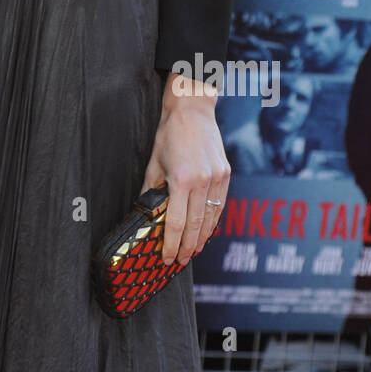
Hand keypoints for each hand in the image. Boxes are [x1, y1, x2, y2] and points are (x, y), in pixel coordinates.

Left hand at [140, 72, 228, 264]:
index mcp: (181, 180)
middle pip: (195, 226)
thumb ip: (150, 190)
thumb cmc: (169, 134)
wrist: (193, 110)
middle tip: (180, 261)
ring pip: (210, 219)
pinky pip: (220, 206)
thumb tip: (145, 212)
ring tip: (193, 251)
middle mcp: (202, 181)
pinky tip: (205, 231)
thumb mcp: (153, 163)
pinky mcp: (226, 174)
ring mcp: (217, 178)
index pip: (176, 223)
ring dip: (202, 239)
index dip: (171, 244)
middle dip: (187, 247)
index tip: (166, 258)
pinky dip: (213, 222)